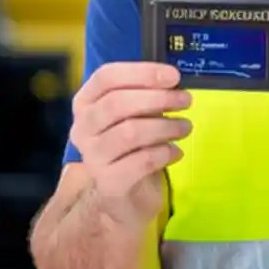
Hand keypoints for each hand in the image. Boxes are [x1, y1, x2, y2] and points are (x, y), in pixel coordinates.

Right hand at [69, 62, 192, 227]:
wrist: (124, 196)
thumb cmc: (132, 145)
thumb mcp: (137, 114)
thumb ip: (147, 95)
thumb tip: (173, 82)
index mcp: (85, 103)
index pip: (106, 77)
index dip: (142, 72)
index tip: (173, 76)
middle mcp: (82, 128)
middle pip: (117, 103)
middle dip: (158, 98)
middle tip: (186, 100)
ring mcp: (92, 157)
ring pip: (130, 132)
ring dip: (165, 126)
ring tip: (185, 127)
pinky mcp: (108, 183)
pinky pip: (141, 161)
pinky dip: (164, 152)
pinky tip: (176, 152)